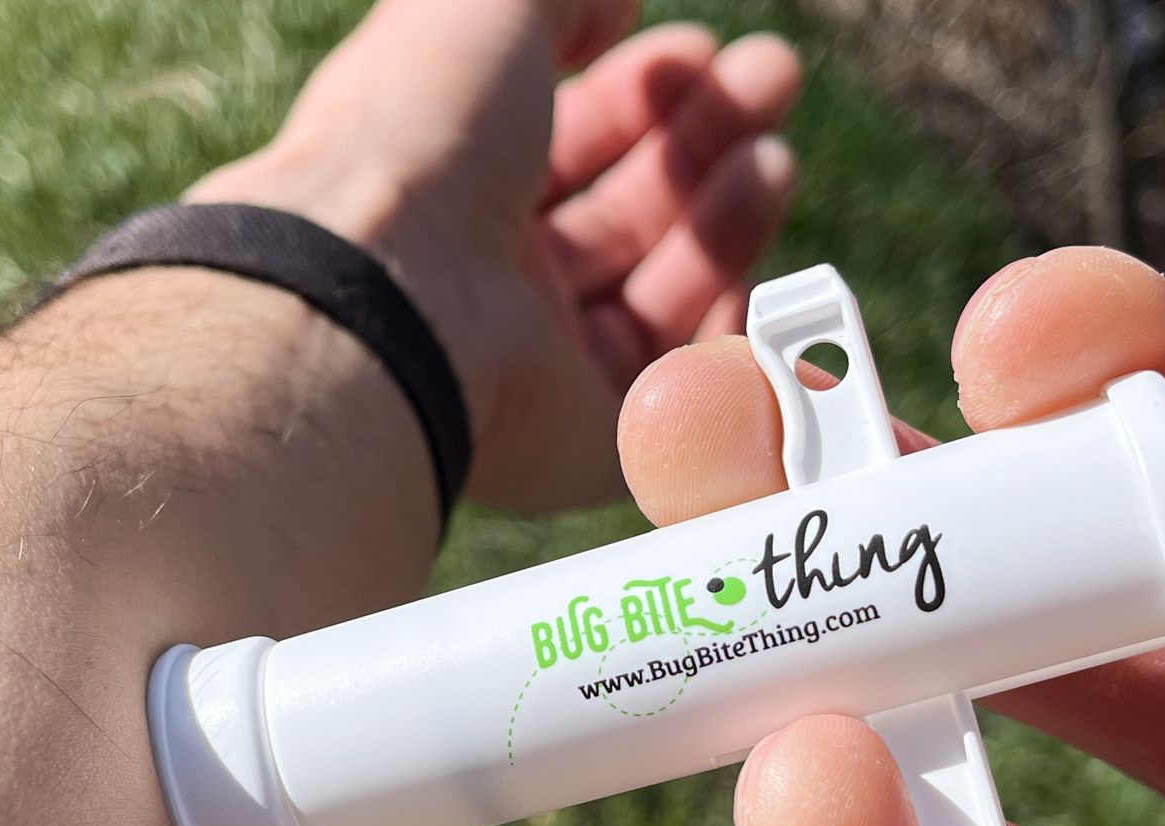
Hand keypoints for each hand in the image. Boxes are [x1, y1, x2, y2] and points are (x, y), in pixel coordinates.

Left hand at [189, 0, 799, 508]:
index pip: (563, 138)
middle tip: (773, 78)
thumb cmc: (418, 139)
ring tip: (771, 161)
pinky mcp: (586, 442)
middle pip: (624, 210)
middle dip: (705, 138)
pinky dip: (722, 336)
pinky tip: (746, 278)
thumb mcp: (483, 6)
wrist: (391, 302)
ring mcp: (537, 365)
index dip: (640, 90)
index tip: (701, 47)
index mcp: (448, 183)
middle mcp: (490, 277)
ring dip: (725, 219)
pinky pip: (673, 393)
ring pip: (659, 292)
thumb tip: (613, 0)